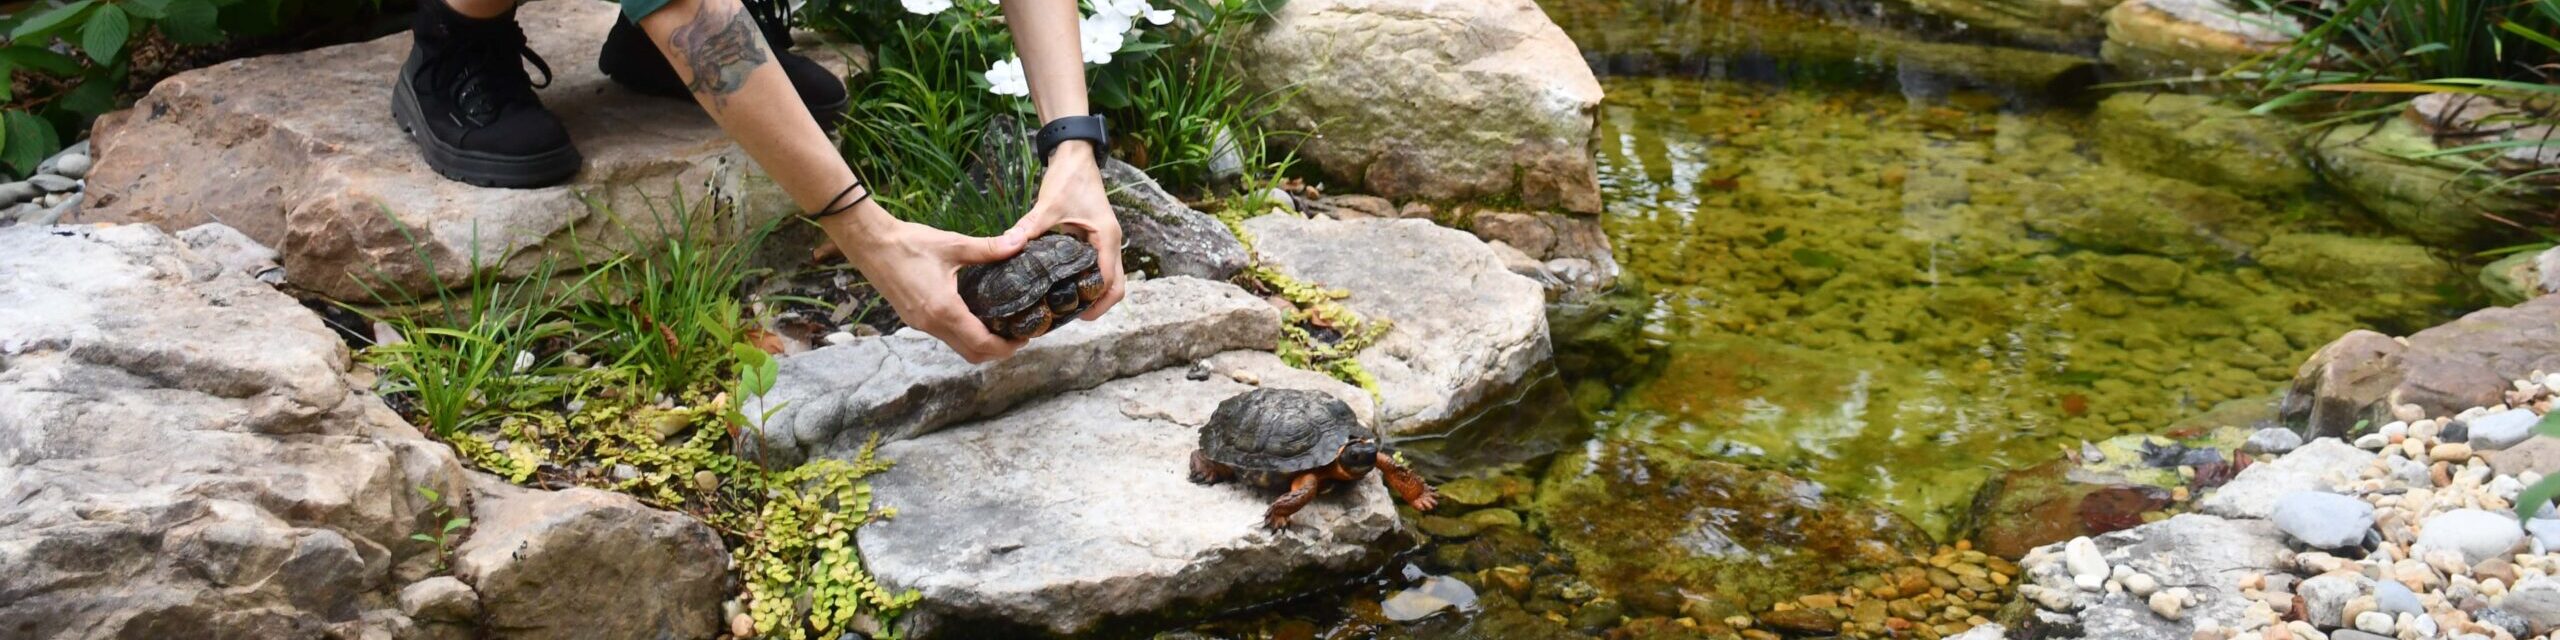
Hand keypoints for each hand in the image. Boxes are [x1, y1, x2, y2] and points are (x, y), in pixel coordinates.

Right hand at [819, 208, 1027, 363]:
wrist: (870, 244)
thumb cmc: (909, 243)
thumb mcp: (953, 245)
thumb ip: (989, 249)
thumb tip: (1019, 242)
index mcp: (944, 310)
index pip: (981, 343)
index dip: (1006, 347)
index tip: (1025, 338)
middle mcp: (931, 324)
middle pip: (971, 354)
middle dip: (997, 352)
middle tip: (1017, 336)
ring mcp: (921, 325)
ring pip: (957, 347)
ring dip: (980, 345)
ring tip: (1001, 326)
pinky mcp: (914, 320)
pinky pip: (945, 337)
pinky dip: (964, 335)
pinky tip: (976, 316)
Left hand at [1002, 141, 1125, 320]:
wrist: (1076, 154)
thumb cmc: (1069, 177)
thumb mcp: (1049, 204)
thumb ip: (1030, 227)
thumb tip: (1008, 244)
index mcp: (1106, 238)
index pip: (1109, 280)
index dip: (1097, 302)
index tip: (1077, 315)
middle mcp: (1111, 242)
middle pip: (1116, 285)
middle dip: (1099, 304)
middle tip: (1072, 316)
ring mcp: (1106, 240)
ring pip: (1109, 277)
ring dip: (1095, 293)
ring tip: (1067, 305)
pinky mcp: (1097, 238)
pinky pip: (1099, 266)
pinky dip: (1089, 279)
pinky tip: (1065, 285)